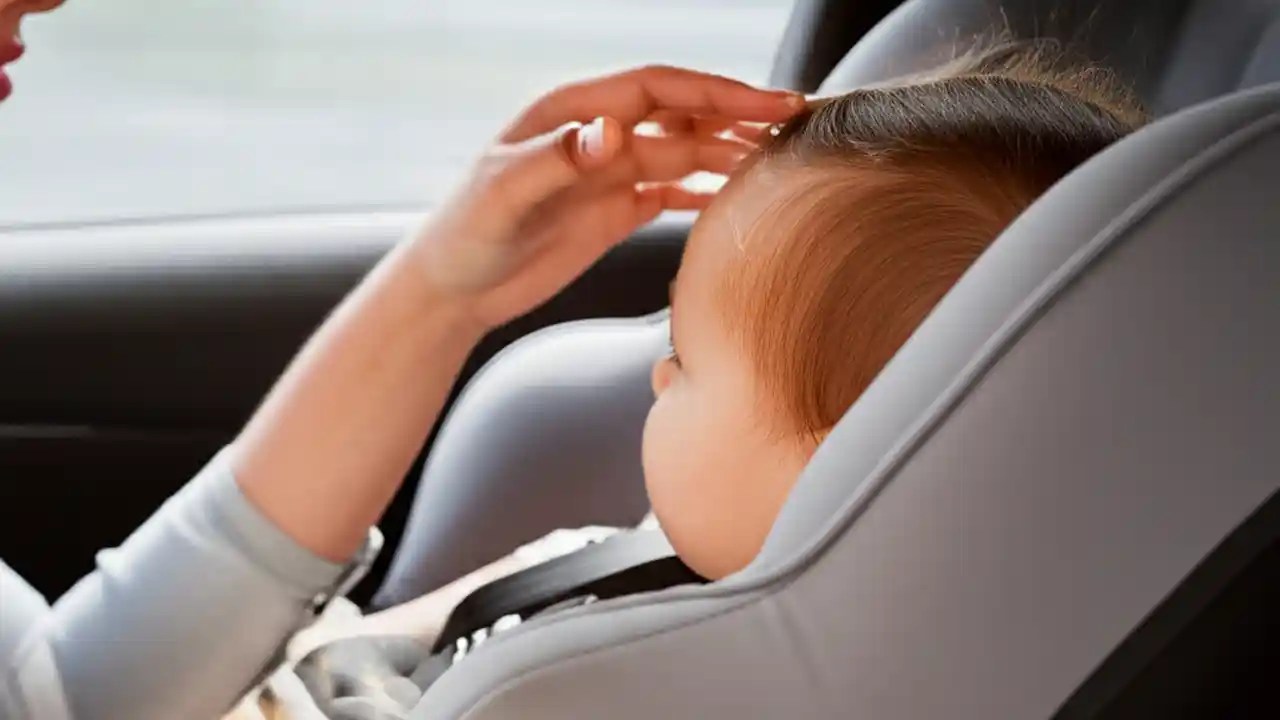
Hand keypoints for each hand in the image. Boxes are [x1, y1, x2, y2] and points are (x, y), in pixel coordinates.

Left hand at [409, 65, 803, 330]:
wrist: (452, 290)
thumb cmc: (466, 235)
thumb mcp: (503, 193)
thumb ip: (558, 158)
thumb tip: (610, 131)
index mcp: (573, 114)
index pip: (659, 89)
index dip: (717, 92)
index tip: (768, 104)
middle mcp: (597, 137)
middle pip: (682, 115)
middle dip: (738, 115)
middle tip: (795, 124)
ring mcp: (609, 175)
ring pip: (684, 152)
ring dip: (729, 152)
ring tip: (779, 159)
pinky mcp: (613, 212)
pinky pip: (671, 193)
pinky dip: (706, 192)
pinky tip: (738, 197)